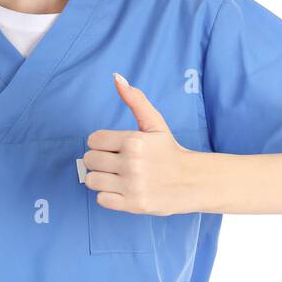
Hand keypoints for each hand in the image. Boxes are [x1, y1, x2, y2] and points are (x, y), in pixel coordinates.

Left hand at [82, 73, 193, 215]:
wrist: (192, 181)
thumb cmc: (169, 151)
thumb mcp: (155, 123)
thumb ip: (135, 100)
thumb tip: (116, 78)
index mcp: (134, 141)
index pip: (94, 140)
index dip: (102, 143)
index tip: (115, 147)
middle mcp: (131, 163)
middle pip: (89, 160)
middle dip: (100, 160)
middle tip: (116, 162)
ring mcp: (132, 185)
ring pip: (91, 180)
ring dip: (101, 179)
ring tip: (116, 176)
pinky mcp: (132, 204)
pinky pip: (101, 199)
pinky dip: (108, 196)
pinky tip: (121, 189)